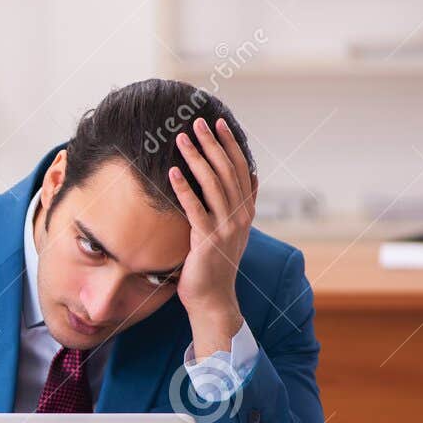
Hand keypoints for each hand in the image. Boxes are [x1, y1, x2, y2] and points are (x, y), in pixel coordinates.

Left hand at [168, 117, 256, 356]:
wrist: (213, 300)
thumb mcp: (232, 231)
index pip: (241, 170)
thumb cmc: (215, 265)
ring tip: (182, 139)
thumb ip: (240, 205)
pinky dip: (184, 189)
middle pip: (227, 172)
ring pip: (213, 186)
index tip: (219, 124)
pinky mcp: (207, 241)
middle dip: (213, 144)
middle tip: (198, 122)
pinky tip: (172, 172)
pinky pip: (194, 209)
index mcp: (245, 212)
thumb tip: (249, 176)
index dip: (230, 146)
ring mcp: (225, 229)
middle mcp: (239, 217)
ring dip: (197, 159)